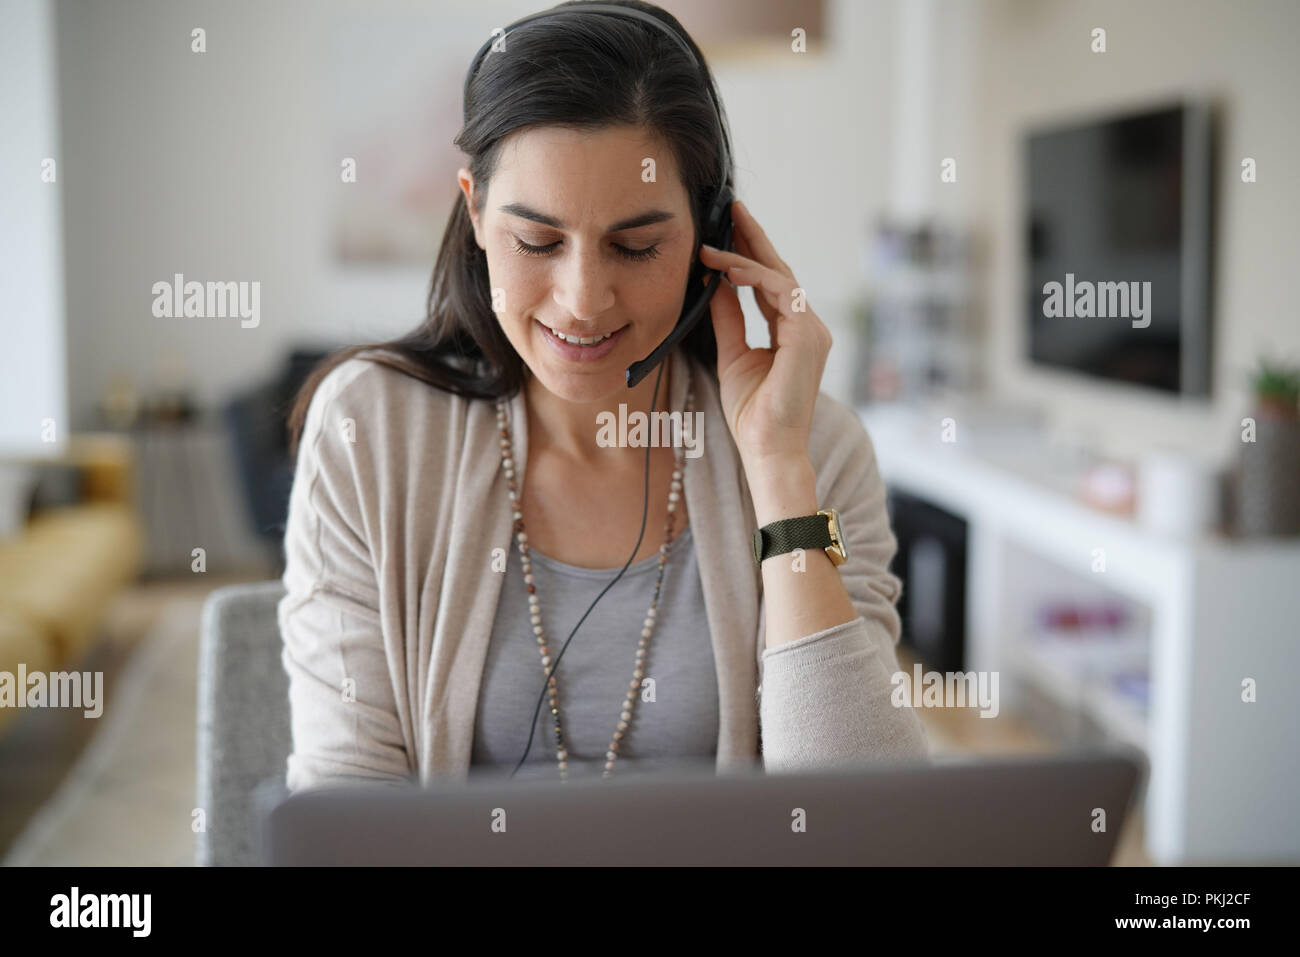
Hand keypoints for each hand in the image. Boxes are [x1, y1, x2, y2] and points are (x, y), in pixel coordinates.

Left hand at [698, 200, 831, 468]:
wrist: (767, 447)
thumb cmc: (753, 412)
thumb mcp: (732, 353)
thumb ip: (728, 316)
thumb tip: (714, 282)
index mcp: (794, 331)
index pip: (771, 283)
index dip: (750, 254)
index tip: (725, 231)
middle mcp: (808, 326)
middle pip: (779, 271)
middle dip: (753, 238)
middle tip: (731, 208)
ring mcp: (812, 330)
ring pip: (779, 277)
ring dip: (745, 256)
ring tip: (712, 245)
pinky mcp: (807, 336)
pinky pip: (780, 293)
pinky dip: (753, 277)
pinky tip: (728, 268)